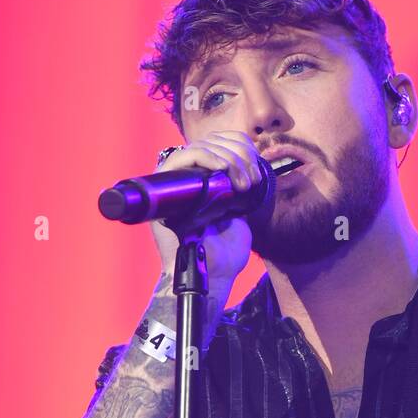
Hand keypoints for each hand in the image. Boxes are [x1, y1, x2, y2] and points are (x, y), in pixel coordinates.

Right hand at [150, 131, 260, 285]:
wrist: (212, 276)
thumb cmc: (225, 254)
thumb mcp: (240, 214)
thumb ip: (239, 191)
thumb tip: (247, 164)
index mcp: (202, 182)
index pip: (218, 143)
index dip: (240, 147)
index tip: (256, 171)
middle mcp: (185, 178)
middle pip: (211, 141)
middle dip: (239, 155)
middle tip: (252, 180)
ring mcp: (172, 181)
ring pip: (200, 145)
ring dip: (229, 158)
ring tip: (243, 182)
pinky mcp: (162, 186)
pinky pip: (183, 156)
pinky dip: (207, 157)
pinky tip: (224, 169)